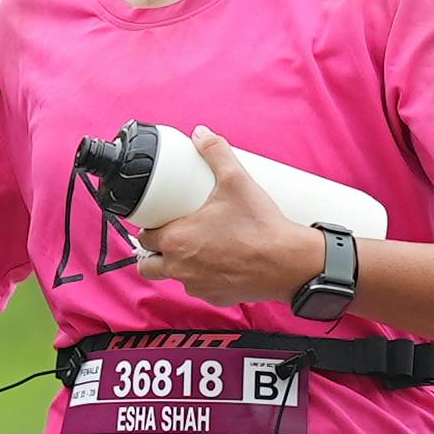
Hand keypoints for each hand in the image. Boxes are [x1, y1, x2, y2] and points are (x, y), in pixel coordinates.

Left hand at [135, 127, 324, 307]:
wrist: (289, 263)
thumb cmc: (260, 228)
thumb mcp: (236, 181)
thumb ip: (216, 153)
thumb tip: (202, 135)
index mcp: (177, 240)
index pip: (144, 238)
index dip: (149, 227)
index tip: (160, 220)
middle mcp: (181, 268)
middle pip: (149, 265)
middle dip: (154, 252)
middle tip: (171, 235)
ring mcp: (198, 286)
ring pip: (174, 278)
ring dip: (178, 265)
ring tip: (196, 247)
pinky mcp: (217, 298)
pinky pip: (200, 289)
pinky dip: (203, 279)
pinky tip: (217, 264)